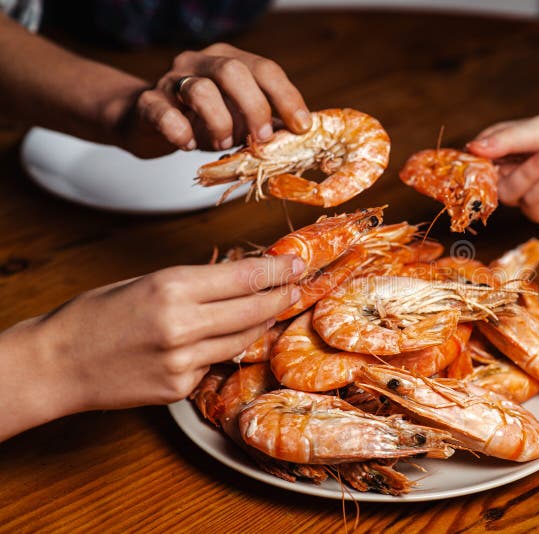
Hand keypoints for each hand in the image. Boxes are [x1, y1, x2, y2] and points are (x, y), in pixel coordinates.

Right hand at [0, 254, 303, 439]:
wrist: (58, 363)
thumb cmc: (95, 315)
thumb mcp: (146, 282)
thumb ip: (195, 284)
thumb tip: (239, 278)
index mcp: (171, 288)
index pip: (243, 277)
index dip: (277, 269)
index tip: (296, 263)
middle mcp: (182, 326)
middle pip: (254, 310)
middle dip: (282, 297)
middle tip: (298, 287)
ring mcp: (183, 361)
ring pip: (242, 340)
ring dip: (261, 323)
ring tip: (274, 309)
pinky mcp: (179, 388)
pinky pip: (216, 364)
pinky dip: (223, 349)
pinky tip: (219, 339)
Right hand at [112, 43, 310, 156]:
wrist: (147, 122)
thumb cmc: (202, 121)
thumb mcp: (240, 119)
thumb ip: (267, 121)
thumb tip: (302, 133)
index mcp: (228, 60)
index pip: (265, 69)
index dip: (286, 97)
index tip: (302, 126)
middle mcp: (199, 63)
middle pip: (233, 72)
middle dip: (255, 107)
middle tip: (262, 138)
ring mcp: (171, 80)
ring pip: (200, 90)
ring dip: (219, 123)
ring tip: (222, 142)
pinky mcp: (148, 103)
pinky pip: (164, 115)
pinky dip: (181, 133)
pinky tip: (189, 143)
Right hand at [467, 106, 538, 222]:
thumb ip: (507, 140)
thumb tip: (471, 149)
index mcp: (506, 145)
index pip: (476, 155)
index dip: (470, 159)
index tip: (469, 157)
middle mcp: (512, 169)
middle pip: (485, 180)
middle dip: (495, 171)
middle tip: (502, 161)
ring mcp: (527, 191)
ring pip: (507, 193)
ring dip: (528, 174)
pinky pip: (530, 202)